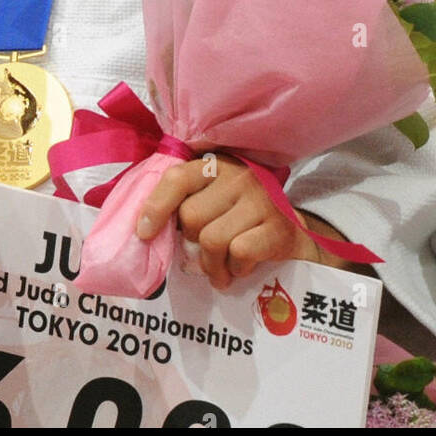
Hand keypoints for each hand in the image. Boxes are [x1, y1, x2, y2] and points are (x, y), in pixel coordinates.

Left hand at [136, 153, 323, 288]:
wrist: (291, 234)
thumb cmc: (239, 220)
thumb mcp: (211, 202)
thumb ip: (183, 205)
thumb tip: (145, 232)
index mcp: (216, 166)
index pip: (178, 178)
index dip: (156, 206)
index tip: (144, 233)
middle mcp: (239, 175)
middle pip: (191, 217)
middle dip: (192, 243)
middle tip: (204, 252)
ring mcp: (261, 199)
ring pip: (212, 240)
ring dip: (212, 266)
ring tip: (221, 268)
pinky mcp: (278, 225)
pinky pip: (238, 253)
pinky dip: (235, 269)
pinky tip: (242, 266)